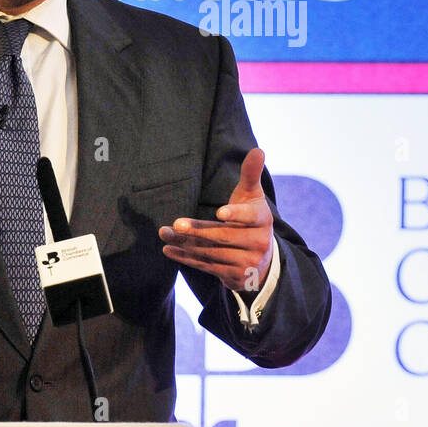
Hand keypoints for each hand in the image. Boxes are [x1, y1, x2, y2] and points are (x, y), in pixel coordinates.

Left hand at [160, 148, 273, 292]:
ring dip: (186, 244)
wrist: (261, 261)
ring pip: (212, 253)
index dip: (235, 214)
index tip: (220, 213)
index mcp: (262, 219)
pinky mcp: (234, 276)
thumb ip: (250, 174)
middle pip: (224, 236)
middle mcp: (258, 242)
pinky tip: (169, 250)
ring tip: (165, 234)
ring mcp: (246, 262)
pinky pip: (207, 266)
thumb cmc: (251, 219)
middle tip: (176, 224)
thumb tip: (258, 150)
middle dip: (199, 231)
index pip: (249, 216)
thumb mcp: (252, 197)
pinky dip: (186, 258)